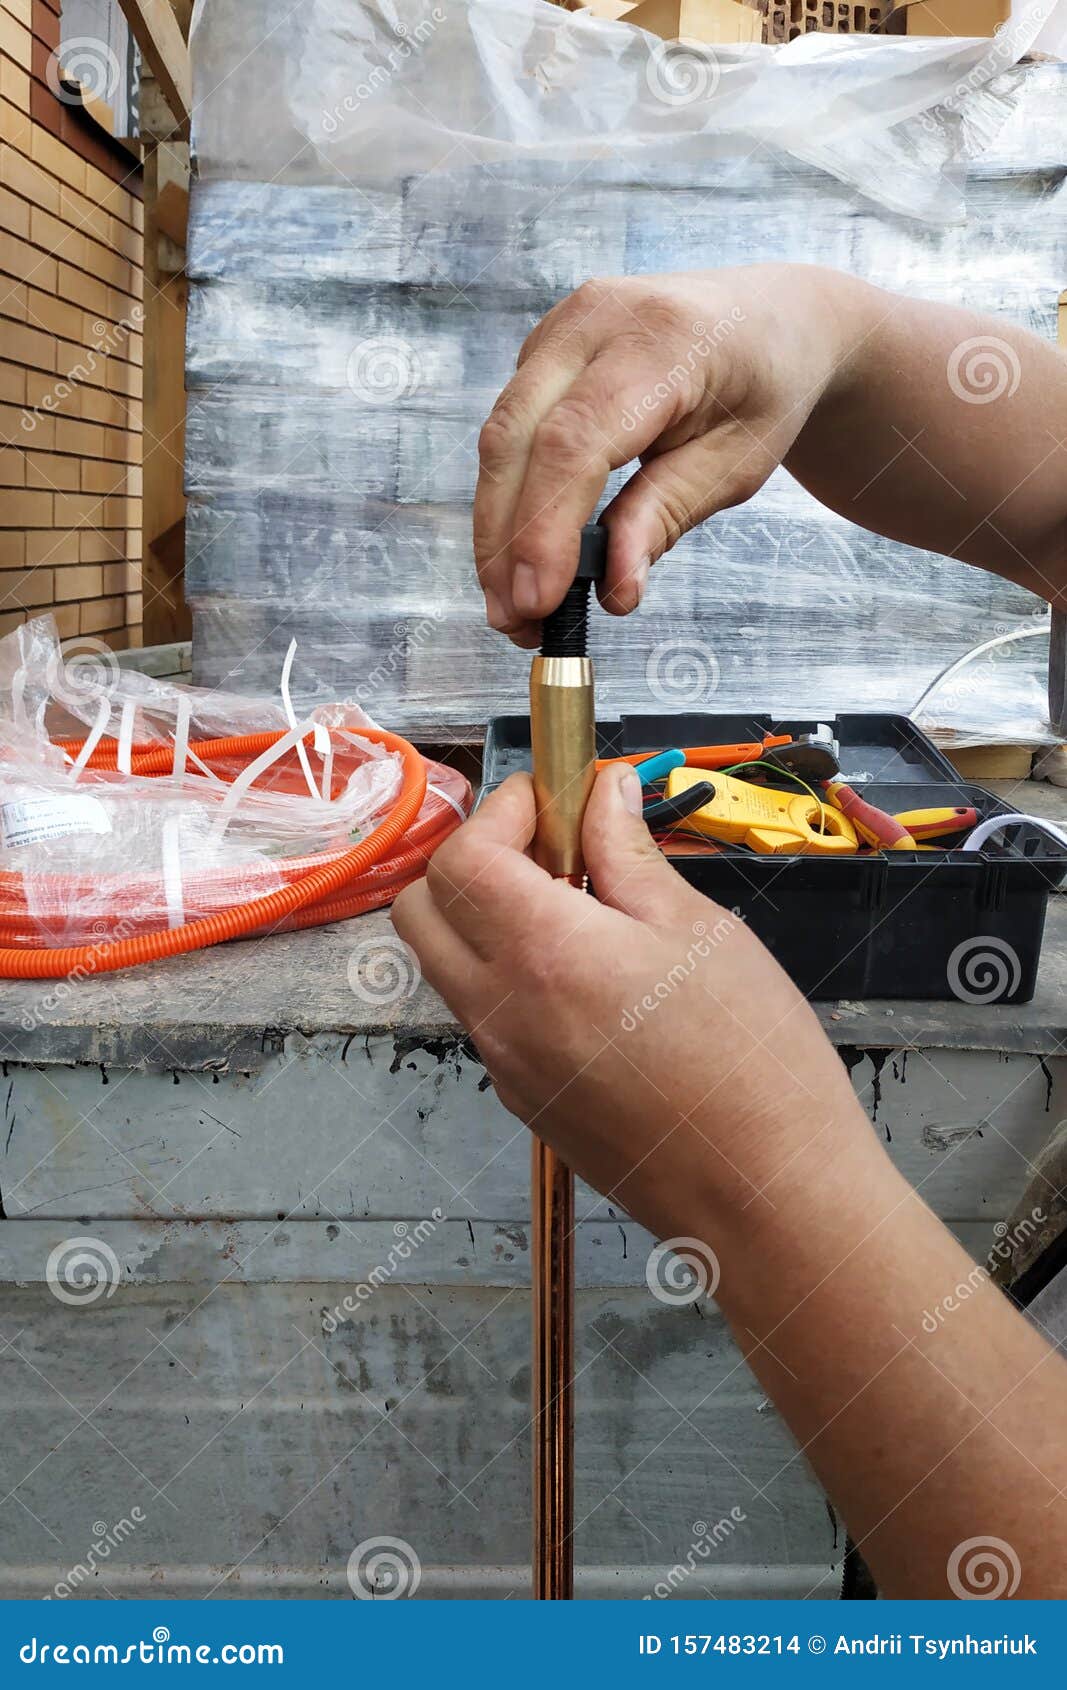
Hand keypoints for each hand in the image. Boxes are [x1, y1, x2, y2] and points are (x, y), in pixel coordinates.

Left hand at [391, 765, 869, 1240]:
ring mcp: (504, 1065)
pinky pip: (485, 1019)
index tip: (552, 799)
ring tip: (578, 912)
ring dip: (485, 920)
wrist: (765, 1195)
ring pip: (447, 965)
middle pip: (422, 909)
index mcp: (541, 954)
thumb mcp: (698, 931)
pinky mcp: (523, 1102)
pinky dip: (510, 978)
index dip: (501, 811)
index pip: (462, 856)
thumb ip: (629, 855)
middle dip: (470, 860)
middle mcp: (500, 1012)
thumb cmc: (752, 1061)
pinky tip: (591, 980)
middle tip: (550, 848)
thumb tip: (603, 792)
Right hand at [473, 264, 863, 646]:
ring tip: (513, 603)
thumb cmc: (762, 388)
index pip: (574, 442)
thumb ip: (665, 518)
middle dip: (505, 540)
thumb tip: (613, 589)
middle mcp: (595, 318)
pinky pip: (508, 429)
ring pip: (499, 436)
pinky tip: (521, 552)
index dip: (545, 528)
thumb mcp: (735, 464)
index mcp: (659, 340)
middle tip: (514, 620)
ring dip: (496, 528)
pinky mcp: (542, 349)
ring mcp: (560, 328)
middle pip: (515, 437)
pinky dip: (508, 496)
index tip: (537, 601)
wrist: (769, 319)